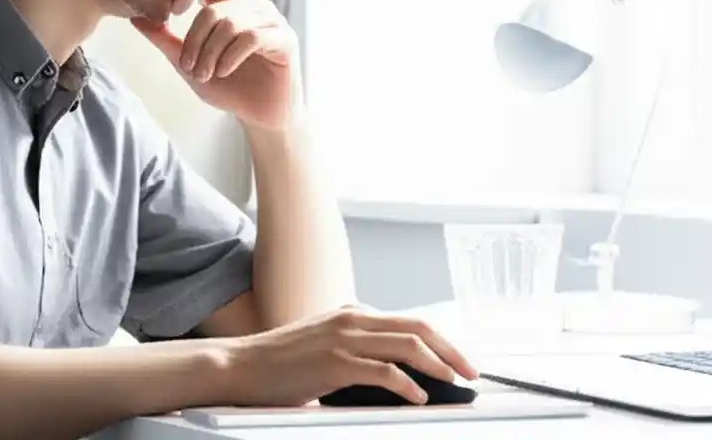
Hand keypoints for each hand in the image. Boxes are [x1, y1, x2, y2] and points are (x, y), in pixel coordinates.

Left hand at [131, 0, 302, 131]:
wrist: (260, 116)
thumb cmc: (229, 87)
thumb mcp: (189, 63)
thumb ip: (165, 40)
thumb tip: (134, 18)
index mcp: (232, 5)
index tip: (169, 14)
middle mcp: (254, 7)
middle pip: (213, 9)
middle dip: (195, 41)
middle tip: (190, 68)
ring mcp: (272, 21)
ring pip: (231, 22)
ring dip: (211, 52)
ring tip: (206, 74)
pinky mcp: (286, 39)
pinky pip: (252, 37)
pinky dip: (231, 56)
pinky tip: (224, 72)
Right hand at [221, 306, 479, 406]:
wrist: (240, 366)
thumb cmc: (280, 364)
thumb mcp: (326, 346)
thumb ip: (358, 351)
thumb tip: (396, 372)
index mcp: (355, 314)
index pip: (411, 322)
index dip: (442, 341)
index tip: (459, 360)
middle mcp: (354, 319)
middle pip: (419, 327)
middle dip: (452, 350)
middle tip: (472, 371)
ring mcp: (344, 338)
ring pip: (408, 344)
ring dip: (439, 364)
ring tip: (454, 382)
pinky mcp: (334, 361)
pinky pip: (383, 370)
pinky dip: (408, 384)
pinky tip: (418, 397)